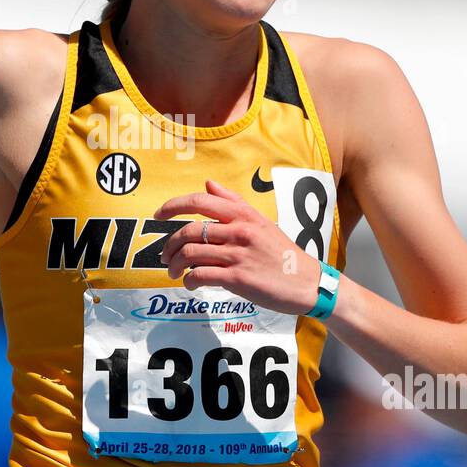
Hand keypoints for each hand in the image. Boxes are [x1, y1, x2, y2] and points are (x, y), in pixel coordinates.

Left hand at [154, 179, 321, 315]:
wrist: (308, 283)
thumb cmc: (283, 253)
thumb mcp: (261, 222)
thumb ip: (233, 202)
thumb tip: (208, 182)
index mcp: (243, 215)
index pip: (200, 201)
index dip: (172, 205)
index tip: (158, 215)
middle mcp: (239, 231)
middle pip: (189, 231)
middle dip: (169, 244)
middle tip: (164, 256)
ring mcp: (239, 255)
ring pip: (190, 254)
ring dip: (175, 265)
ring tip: (174, 272)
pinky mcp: (239, 279)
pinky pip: (201, 276)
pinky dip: (189, 280)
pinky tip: (190, 283)